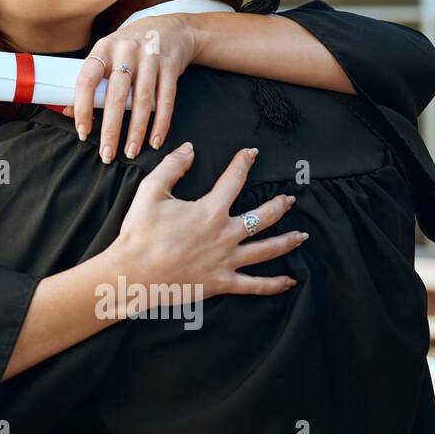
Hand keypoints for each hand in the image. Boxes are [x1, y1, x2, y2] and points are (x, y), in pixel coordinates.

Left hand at [63, 13, 196, 161]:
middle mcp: (126, 51)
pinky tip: (155, 140)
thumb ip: (91, 81)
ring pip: (143, 101)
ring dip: (136, 131)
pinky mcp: (170, 65)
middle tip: (107, 154)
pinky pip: (166, 99)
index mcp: (103, 49)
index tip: (83, 131)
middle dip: (111, 129)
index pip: (87, 79)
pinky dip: (161, 123)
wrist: (171, 28)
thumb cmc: (129, 49)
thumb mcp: (107, 56)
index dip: (83, 107)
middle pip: (117, 95)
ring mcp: (150, 57)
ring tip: (130, 152)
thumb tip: (66, 111)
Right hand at [107, 143, 303, 300]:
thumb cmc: (139, 233)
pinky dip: (275, 284)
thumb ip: (172, 166)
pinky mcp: (222, 282)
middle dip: (279, 205)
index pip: (234, 180)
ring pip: (267, 249)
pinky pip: (255, 285)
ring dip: (287, 240)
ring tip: (301, 236)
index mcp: (210, 210)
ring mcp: (227, 260)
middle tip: (289, 198)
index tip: (251, 154)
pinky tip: (289, 281)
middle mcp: (226, 234)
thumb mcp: (150, 191)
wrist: (132, 273)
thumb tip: (189, 149)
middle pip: (263, 216)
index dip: (244, 163)